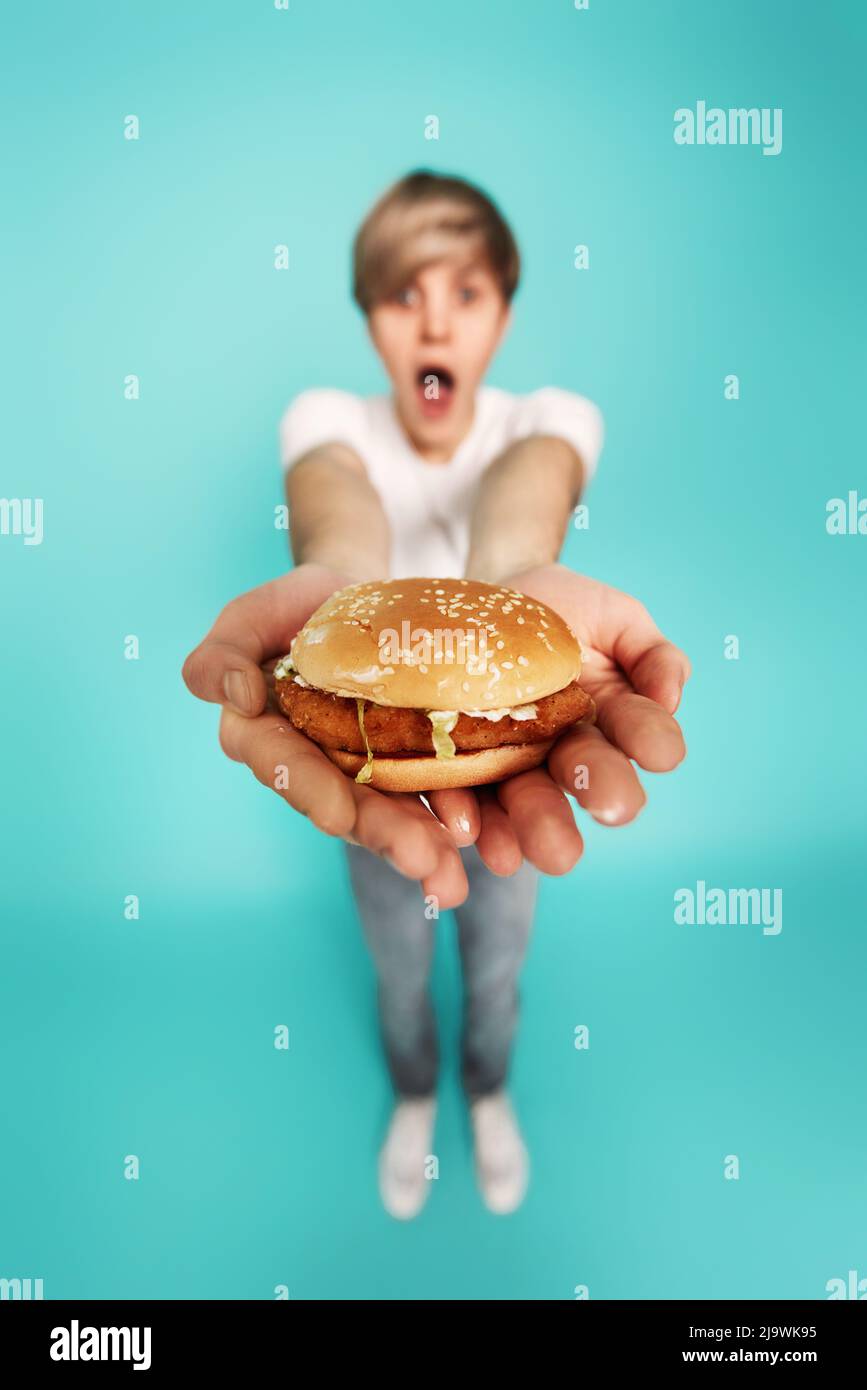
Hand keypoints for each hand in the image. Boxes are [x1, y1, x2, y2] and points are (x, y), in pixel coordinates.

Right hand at [181, 563, 483, 907]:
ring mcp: (372, 778)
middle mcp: (320, 772)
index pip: (286, 767)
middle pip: (349, 807)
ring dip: (424, 849)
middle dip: (384, 836)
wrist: (373, 602)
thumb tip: (237, 696)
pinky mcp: (419, 772)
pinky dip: (465, 821)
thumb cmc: (303, 609)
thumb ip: (224, 651)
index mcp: (271, 739)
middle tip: (422, 861)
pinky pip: (440, 799)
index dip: (311, 791)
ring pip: (396, 817)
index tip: (338, 814)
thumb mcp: (257, 614)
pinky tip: (487, 843)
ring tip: (452, 878)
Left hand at [450, 564, 691, 876]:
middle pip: (583, 779)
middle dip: (600, 794)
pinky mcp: (454, 765)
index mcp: (609, 721)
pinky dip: (465, 817)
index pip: (637, 731)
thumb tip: (671, 696)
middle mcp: (562, 752)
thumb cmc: (557, 609)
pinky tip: (469, 831)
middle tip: (613, 809)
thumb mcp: (611, 617)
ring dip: (535, 827)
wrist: (477, 599)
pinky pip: (458, 795)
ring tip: (551, 850)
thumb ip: (650, 653)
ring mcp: (508, 762)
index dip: (650, 739)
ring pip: (524, 801)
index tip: (662, 751)